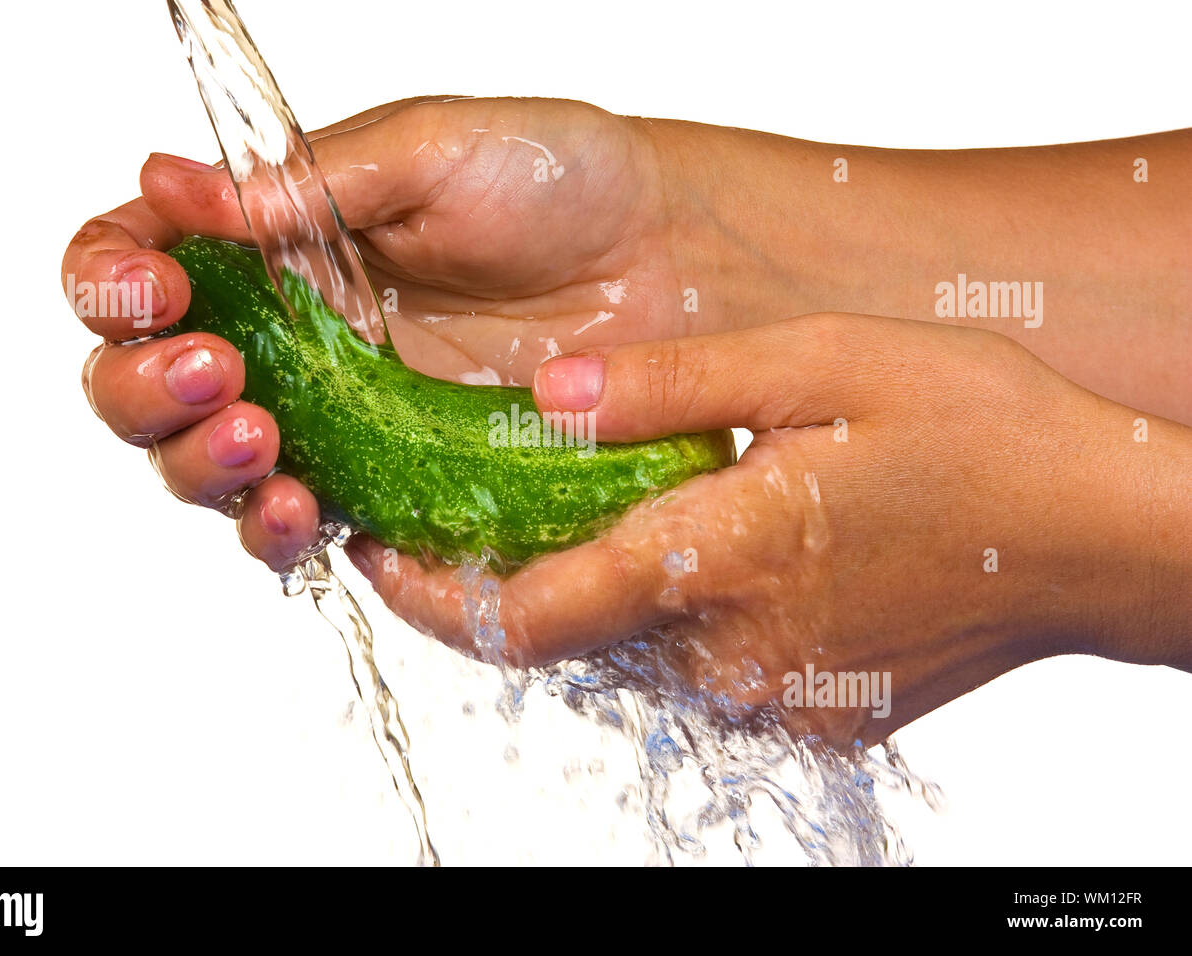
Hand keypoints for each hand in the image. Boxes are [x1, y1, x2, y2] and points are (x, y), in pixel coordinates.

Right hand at [64, 96, 724, 568]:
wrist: (672, 260)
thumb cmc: (559, 182)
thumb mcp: (432, 149)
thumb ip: (305, 183)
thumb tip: (168, 186)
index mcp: (270, 244)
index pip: (140, 267)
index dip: (112, 284)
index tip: (150, 289)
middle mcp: (285, 339)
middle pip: (148, 388)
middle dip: (148, 390)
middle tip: (212, 370)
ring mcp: (335, 422)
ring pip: (209, 471)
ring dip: (203, 469)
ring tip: (262, 439)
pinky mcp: (392, 486)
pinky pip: (306, 526)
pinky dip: (281, 530)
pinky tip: (307, 508)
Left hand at [345, 313, 1191, 745]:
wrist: (1098, 539)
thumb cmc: (980, 438)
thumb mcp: (823, 364)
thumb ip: (673, 386)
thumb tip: (550, 395)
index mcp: (721, 563)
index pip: (524, 617)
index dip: (429, 594)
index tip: (375, 550)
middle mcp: (731, 656)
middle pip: (560, 641)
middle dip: (492, 584)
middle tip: (456, 508)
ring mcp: (772, 699)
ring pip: (623, 656)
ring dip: (578, 597)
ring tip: (570, 516)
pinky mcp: (808, 717)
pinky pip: (695, 671)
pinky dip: (662, 619)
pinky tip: (691, 551)